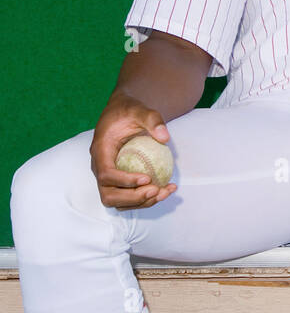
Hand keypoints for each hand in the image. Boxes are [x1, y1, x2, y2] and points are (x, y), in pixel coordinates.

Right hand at [90, 93, 177, 209]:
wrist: (124, 114)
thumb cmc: (130, 111)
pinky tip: (167, 189)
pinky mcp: (118, 183)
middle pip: (109, 195)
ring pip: (119, 202)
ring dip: (142, 202)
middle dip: (133, 198)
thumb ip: (153, 120)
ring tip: (165, 192)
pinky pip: (129, 198)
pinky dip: (147, 199)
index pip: (106, 174)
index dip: (124, 181)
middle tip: (156, 190)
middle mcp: (100, 168)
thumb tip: (165, 137)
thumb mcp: (140, 110)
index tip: (147, 178)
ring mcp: (108, 178)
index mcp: (100, 151)